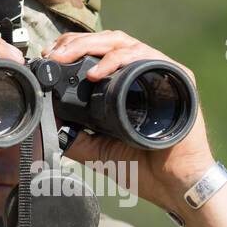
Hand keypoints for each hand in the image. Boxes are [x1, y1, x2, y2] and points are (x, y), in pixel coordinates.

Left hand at [44, 30, 216, 211]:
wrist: (173, 185)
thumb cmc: (144, 168)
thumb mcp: (97, 151)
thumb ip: (74, 137)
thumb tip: (48, 120)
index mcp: (127, 85)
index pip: (98, 53)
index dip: (73, 49)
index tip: (50, 58)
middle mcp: (143, 74)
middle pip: (107, 42)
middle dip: (76, 43)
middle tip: (54, 55)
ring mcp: (160, 73)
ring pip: (122, 43)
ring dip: (90, 46)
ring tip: (67, 57)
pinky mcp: (177, 76)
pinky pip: (144, 56)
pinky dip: (117, 59)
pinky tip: (97, 72)